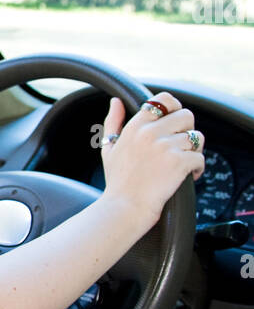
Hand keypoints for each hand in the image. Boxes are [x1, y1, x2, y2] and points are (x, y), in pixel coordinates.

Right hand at [100, 92, 204, 230]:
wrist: (124, 208)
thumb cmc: (117, 182)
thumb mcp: (109, 148)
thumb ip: (112, 122)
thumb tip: (116, 101)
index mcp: (136, 126)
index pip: (164, 100)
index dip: (174, 108)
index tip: (174, 122)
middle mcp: (151, 132)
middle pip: (186, 115)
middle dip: (187, 130)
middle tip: (181, 146)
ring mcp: (166, 147)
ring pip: (196, 137)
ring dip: (194, 150)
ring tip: (185, 163)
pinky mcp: (179, 163)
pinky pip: (200, 157)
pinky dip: (198, 168)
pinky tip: (189, 175)